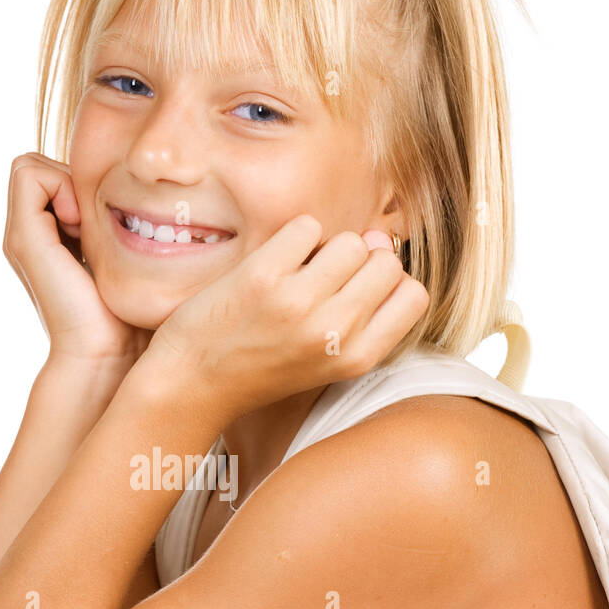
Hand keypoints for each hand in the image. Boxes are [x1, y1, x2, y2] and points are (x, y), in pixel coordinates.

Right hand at [2, 153, 152, 365]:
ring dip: (65, 184)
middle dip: (68, 180)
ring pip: (29, 166)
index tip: (101, 222)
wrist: (105, 353)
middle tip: (93, 222)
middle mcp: (26, 235)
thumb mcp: (121, 259)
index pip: (51, 174)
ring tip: (86, 226)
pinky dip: (60, 187)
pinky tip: (80, 225)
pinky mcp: (23, 238)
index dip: (76, 183)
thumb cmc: (126, 316)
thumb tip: (135, 197)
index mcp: (46, 238)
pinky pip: (29, 174)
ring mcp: (20, 236)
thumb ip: (113, 228)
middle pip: (37, 166)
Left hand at [141, 215, 429, 418]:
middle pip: (386, 261)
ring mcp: (299, 303)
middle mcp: (334, 333)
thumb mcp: (325, 358)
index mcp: (356, 358)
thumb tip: (381, 238)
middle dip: (360, 261)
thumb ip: (361, 308)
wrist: (193, 382)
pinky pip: (306, 227)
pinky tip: (271, 265)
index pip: (414, 296)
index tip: (356, 292)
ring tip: (295, 274)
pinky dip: (292, 238)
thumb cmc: (261, 365)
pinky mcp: (263, 277)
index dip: (388, 283)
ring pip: (351, 240)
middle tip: (322, 281)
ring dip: (326, 247)